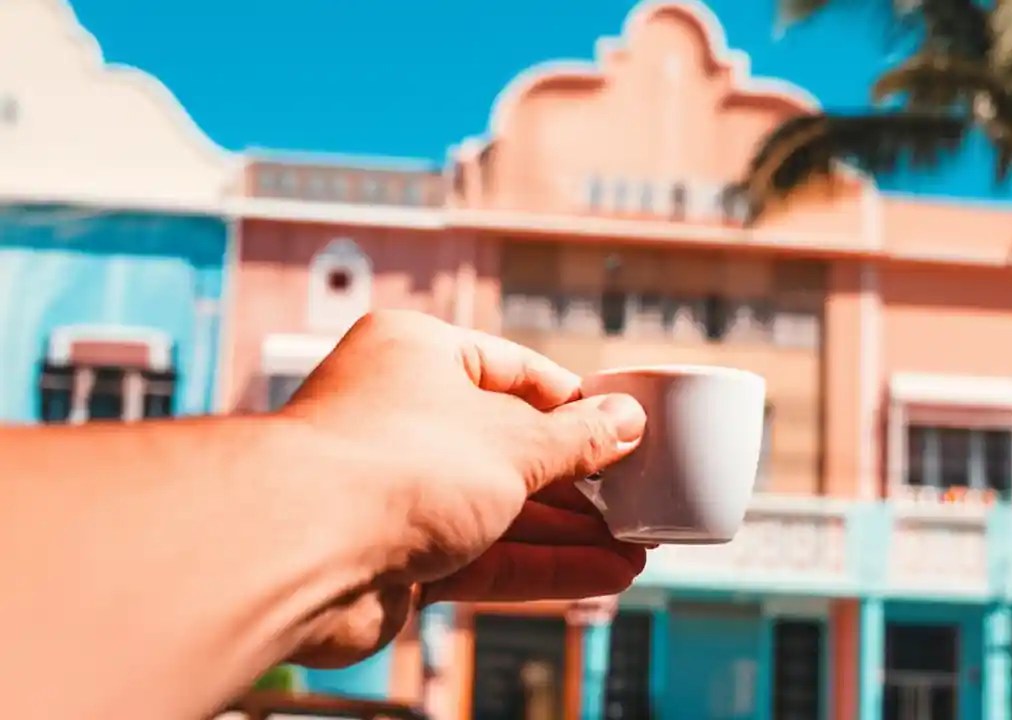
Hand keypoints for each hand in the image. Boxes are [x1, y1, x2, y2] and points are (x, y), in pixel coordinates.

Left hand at [278, 310, 647, 667]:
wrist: (298, 552)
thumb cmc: (394, 463)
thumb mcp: (512, 443)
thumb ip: (576, 440)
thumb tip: (624, 422)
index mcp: (417, 355)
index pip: (511, 370)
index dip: (571, 403)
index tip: (621, 427)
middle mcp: (400, 417)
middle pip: (508, 447)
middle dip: (576, 480)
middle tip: (635, 498)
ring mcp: (395, 491)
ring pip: (498, 509)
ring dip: (567, 531)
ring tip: (635, 546)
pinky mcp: (394, 558)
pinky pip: (482, 557)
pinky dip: (541, 567)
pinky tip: (602, 576)